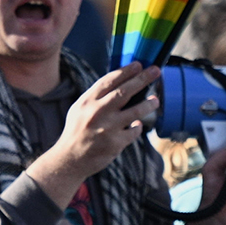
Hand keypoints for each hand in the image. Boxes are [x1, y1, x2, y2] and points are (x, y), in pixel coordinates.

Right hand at [28, 63, 160, 207]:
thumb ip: (96, 97)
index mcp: (87, 101)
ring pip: (136, 111)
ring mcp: (107, 128)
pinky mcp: (115, 143)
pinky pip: (134, 131)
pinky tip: (136, 125)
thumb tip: (120, 82)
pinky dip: (137, 127)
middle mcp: (97, 112)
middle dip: (142, 79)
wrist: (69, 159)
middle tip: (156, 71)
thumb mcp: (80, 109)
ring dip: (148, 104)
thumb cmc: (77, 131)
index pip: (109, 80)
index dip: (126, 71)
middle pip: (125, 91)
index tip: (139, 64)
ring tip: (155, 100)